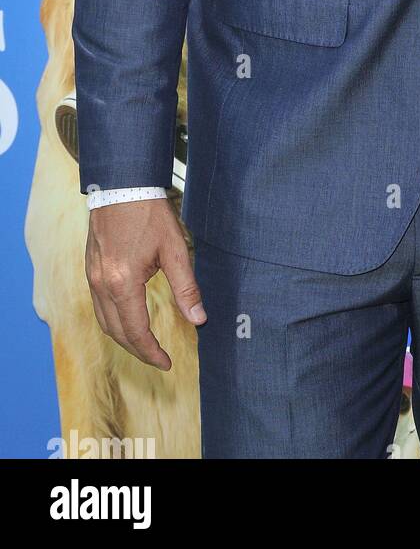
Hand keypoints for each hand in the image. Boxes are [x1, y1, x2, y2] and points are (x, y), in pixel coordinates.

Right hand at [85, 198, 205, 370]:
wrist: (122, 185)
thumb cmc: (149, 214)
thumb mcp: (175, 249)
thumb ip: (186, 287)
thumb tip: (199, 319)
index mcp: (123, 283)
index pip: (136, 331)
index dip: (151, 351)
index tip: (166, 363)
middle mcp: (102, 285)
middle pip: (117, 332)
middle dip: (138, 350)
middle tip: (159, 358)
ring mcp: (92, 278)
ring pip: (104, 321)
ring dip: (124, 338)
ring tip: (145, 345)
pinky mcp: (90, 270)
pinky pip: (99, 306)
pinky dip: (113, 321)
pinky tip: (128, 319)